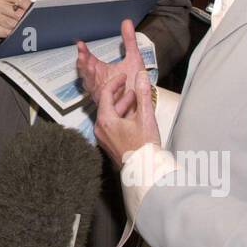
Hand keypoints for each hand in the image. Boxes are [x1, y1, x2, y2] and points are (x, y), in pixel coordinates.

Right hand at [0, 0, 28, 53]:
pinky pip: (7, 32)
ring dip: (17, 27)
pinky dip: (11, 34)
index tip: (32, 11)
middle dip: (23, 19)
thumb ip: (21, 4)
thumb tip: (35, 9)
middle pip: (18, 12)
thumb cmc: (1, 15)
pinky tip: (10, 32)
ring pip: (13, 23)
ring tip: (16, 27)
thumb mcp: (9, 5)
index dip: (28, 6)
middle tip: (24, 22)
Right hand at [77, 19, 145, 107]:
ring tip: (87, 63)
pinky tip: (98, 81)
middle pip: (85, 71)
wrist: (145, 97)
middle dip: (82, 62)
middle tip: (82, 54)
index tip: (80, 43)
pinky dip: (97, 87)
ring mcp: (101, 91)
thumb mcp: (133, 57)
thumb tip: (127, 22)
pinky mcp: (107, 101)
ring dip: (88, 73)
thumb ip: (129, 40)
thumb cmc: (136, 80)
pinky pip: (98, 94)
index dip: (83, 52)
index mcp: (100, 70)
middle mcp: (98, 81)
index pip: (88, 59)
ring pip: (89, 82)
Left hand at [82, 20, 159, 161]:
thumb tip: (141, 75)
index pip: (106, 94)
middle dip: (121, 95)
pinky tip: (134, 116)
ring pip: (111, 116)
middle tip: (131, 87)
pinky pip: (112, 125)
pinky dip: (122, 117)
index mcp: (105, 120)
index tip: (124, 77)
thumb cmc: (144, 147)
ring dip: (123, 106)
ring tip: (136, 100)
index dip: (116, 82)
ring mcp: (104, 138)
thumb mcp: (145, 116)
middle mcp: (100, 129)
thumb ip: (143, 93)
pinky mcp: (109, 144)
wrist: (144, 171)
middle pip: (108, 105)